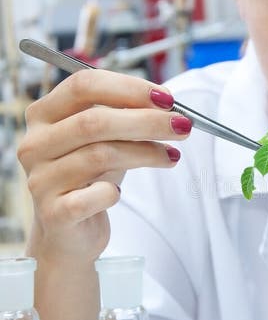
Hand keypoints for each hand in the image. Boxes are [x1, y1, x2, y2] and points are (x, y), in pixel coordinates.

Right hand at [18, 68, 190, 262]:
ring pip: (100, 155)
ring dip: (146, 153)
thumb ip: (126, 117)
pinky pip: (97, 195)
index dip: (129, 88)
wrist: (67, 233)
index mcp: (43, 115)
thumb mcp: (105, 140)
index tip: (166, 99)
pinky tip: (120, 194)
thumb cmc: (89, 178)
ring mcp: (41, 179)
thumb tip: (166, 102)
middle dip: (146, 121)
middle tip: (181, 126)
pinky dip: (115, 192)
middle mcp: (35, 144)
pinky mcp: (54, 213)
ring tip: (170, 156)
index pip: (83, 85)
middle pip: (94, 121)